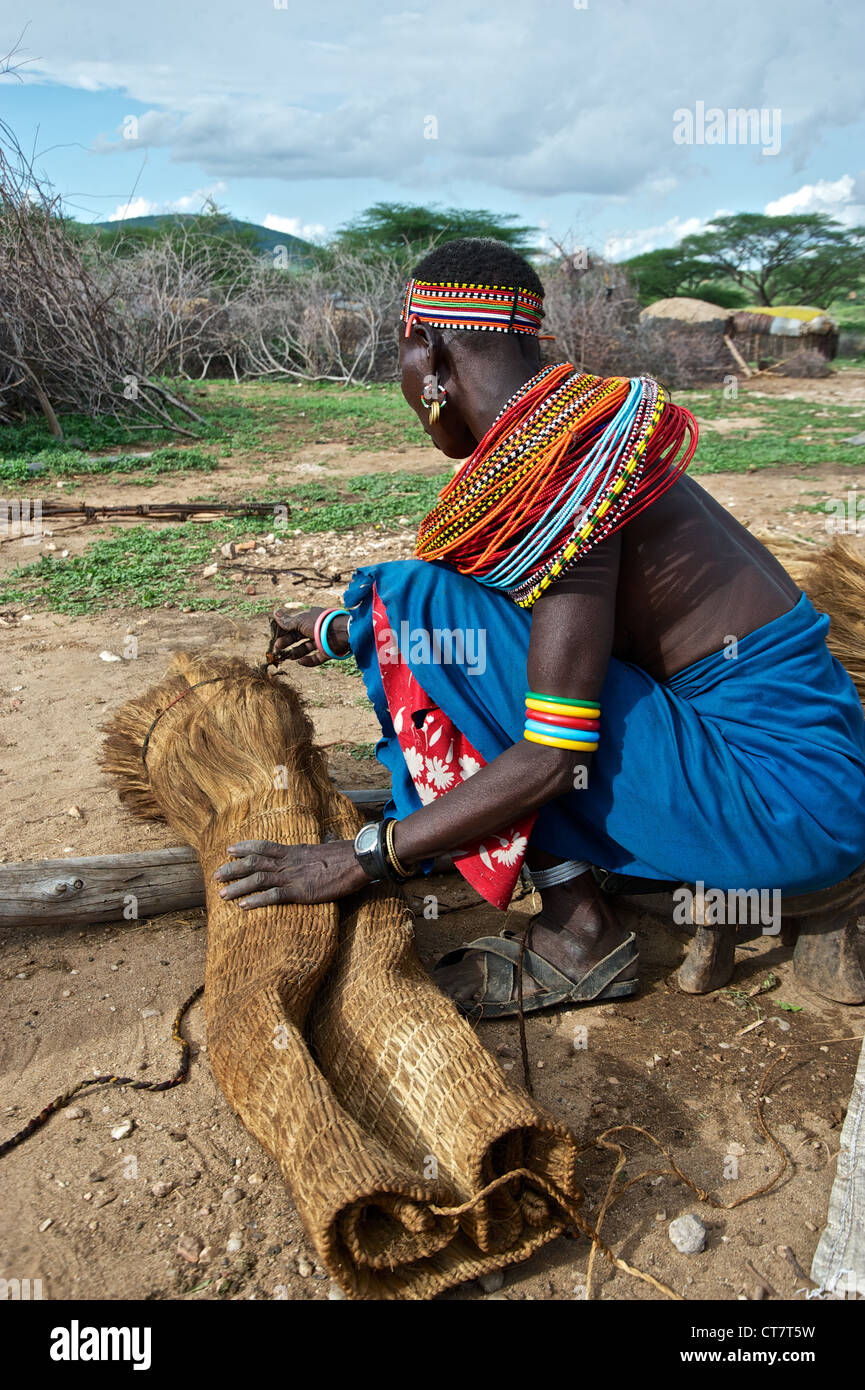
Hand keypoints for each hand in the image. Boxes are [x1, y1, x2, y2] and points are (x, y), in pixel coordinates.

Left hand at [213, 837, 369, 907]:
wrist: (356, 861)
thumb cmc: (345, 856)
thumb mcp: (326, 849)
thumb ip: (317, 850)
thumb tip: (323, 843)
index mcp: (293, 851)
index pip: (264, 846)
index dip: (245, 847)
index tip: (230, 849)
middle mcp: (288, 862)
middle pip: (254, 862)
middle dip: (233, 868)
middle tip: (215, 876)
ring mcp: (292, 876)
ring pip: (258, 879)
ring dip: (238, 887)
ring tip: (222, 894)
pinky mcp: (300, 891)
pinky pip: (273, 896)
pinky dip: (256, 900)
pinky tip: (243, 906)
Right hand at [270, 607, 349, 666]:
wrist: (340, 632)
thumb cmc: (319, 623)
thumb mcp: (301, 620)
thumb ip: (288, 621)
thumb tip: (275, 614)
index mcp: (309, 619)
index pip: (294, 625)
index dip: (284, 631)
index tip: (275, 637)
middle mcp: (315, 630)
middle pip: (298, 637)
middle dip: (287, 643)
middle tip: (277, 649)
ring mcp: (322, 641)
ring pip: (306, 648)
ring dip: (295, 653)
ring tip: (287, 657)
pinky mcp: (327, 652)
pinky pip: (316, 658)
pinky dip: (308, 661)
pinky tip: (300, 662)